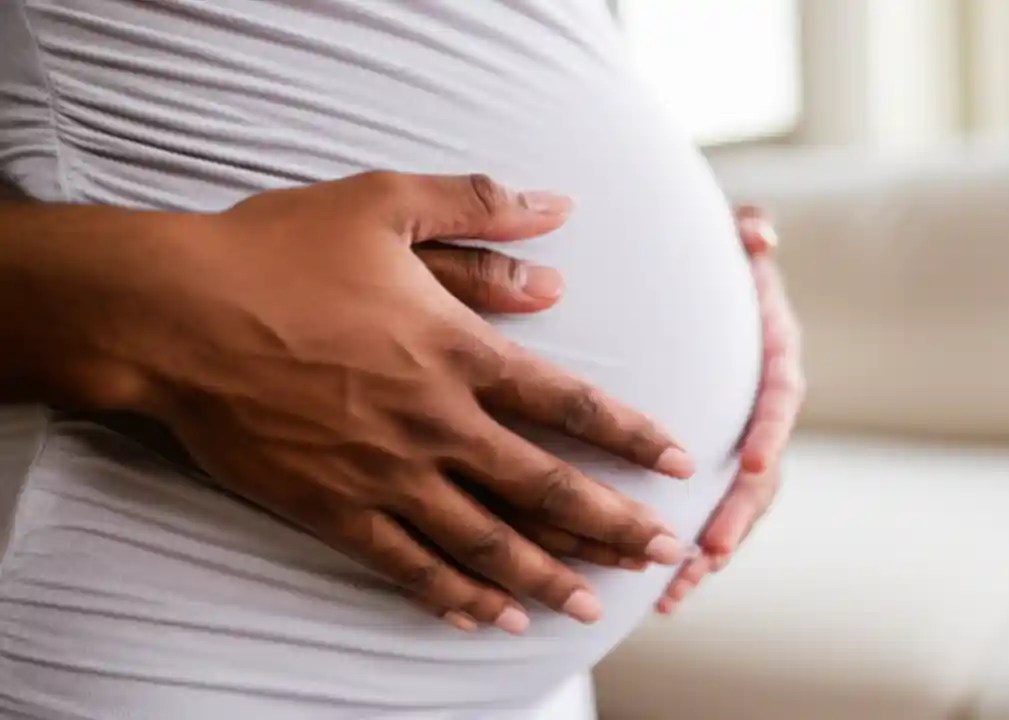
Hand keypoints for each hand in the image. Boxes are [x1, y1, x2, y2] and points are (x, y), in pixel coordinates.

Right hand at [25, 172, 696, 632]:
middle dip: (609, 525)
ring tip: (590, 606)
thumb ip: (479, 210)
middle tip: (658, 556)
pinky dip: (450, 594)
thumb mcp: (385, 203)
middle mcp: (434, 421)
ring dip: (544, 575)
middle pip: (542, 485)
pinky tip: (486, 617)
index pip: (569, 401)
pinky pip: (405, 563)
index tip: (680, 464)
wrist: (173, 313)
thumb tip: (559, 215)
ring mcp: (384, 472)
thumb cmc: (277, 249)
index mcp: (456, 350)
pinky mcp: (332, 507)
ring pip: (483, 539)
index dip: (631, 434)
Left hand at [657, 205, 803, 612]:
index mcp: (773, 357)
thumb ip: (746, 234)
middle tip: (710, 553)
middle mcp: (765, 408)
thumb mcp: (735, 245)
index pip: (778, 396)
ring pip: (738, 508)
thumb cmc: (720, 265)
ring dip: (710, 550)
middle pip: (763, 472)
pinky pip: (712, 515)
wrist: (712, 298)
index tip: (754, 465)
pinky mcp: (719, 467)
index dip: (769, 430)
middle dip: (738, 515)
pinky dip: (691, 554)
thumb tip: (759, 233)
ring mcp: (744, 443)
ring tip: (676, 591)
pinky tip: (661, 597)